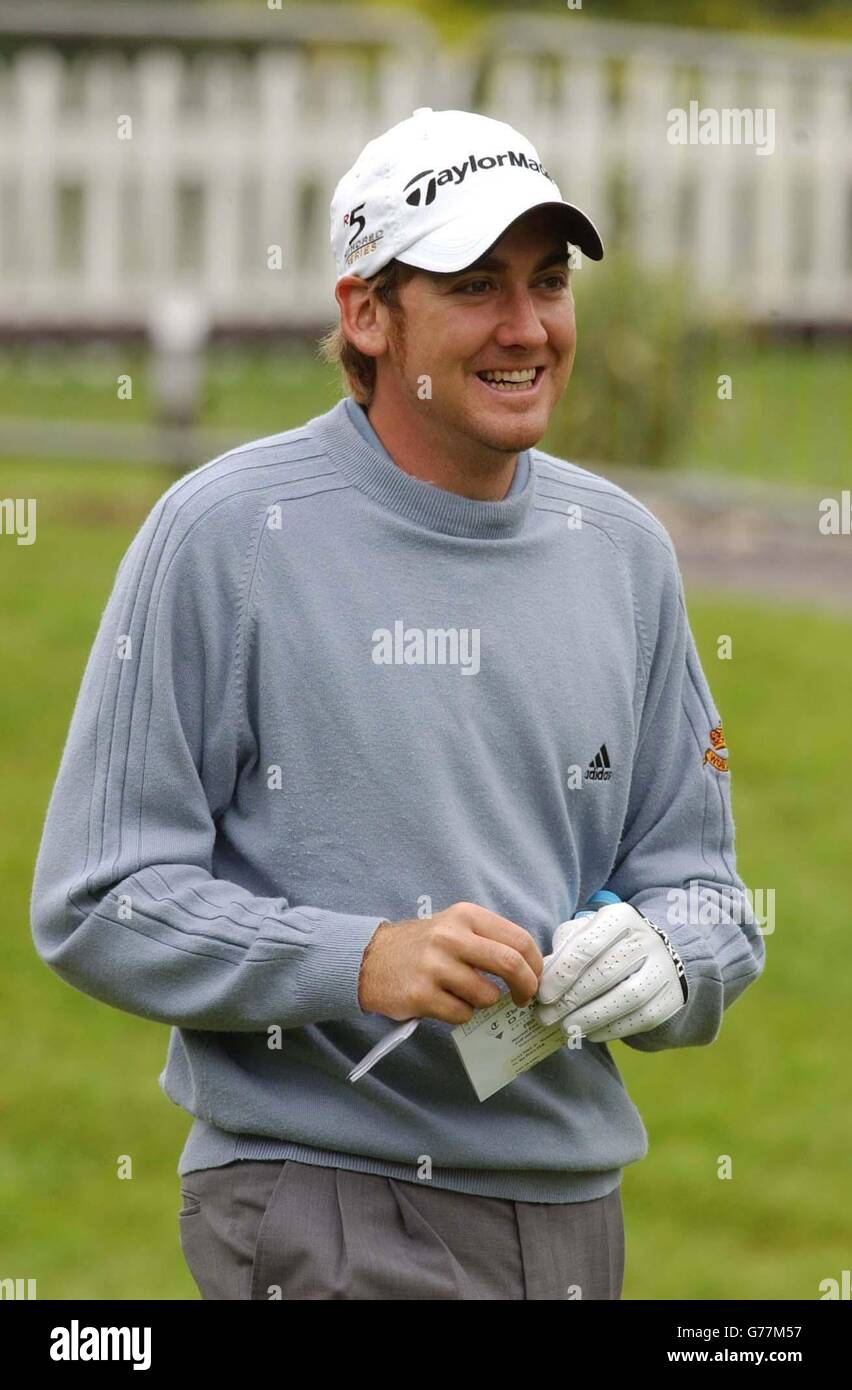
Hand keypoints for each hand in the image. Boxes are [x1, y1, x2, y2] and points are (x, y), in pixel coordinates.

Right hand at [358, 903, 543, 1024]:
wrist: (372, 959)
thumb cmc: (424, 946)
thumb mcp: (455, 927)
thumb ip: (489, 941)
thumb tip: (530, 968)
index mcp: (466, 916)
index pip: (518, 939)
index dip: (535, 964)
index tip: (535, 978)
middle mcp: (451, 937)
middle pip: (510, 964)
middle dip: (526, 987)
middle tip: (524, 999)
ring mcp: (435, 966)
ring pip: (487, 996)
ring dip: (485, 1003)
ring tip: (466, 995)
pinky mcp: (421, 995)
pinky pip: (462, 1014)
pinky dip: (462, 1014)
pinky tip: (445, 1002)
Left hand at [533, 902, 688, 1043]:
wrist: (661, 952)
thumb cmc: (609, 944)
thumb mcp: (586, 932)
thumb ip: (564, 948)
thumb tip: (544, 975)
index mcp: (620, 917)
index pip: (587, 946)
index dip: (562, 973)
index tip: (542, 994)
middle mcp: (646, 939)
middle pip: (605, 972)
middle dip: (571, 999)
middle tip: (546, 1017)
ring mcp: (664, 968)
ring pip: (627, 997)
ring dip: (592, 1016)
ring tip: (566, 1028)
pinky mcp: (672, 996)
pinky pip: (642, 1017)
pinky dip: (613, 1029)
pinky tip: (590, 1033)